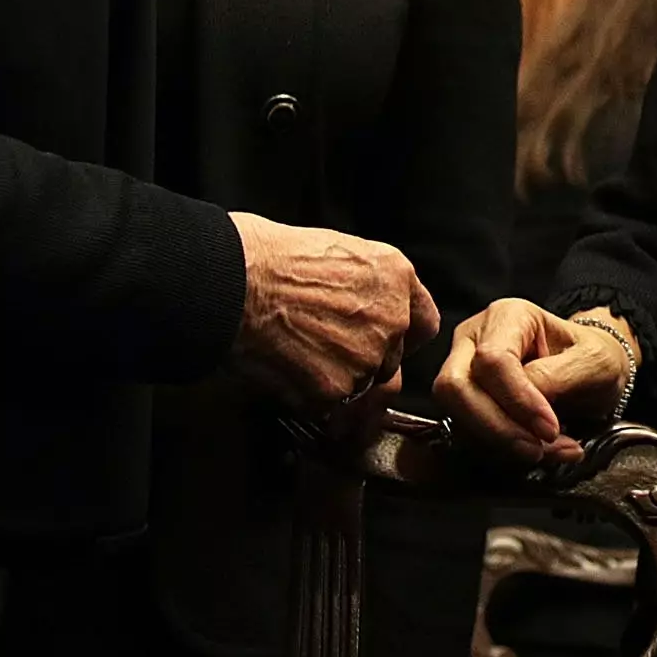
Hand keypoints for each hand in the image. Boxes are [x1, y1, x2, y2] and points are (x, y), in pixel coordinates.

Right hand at [227, 212, 437, 411]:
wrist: (233, 280)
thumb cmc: (270, 257)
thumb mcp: (338, 250)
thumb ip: (367, 284)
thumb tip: (363, 307)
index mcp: (396, 278)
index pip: (423, 324)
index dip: (400, 337)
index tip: (381, 342)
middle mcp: (393, 320)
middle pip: (390, 362)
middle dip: (361, 364)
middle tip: (319, 352)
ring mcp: (367, 358)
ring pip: (360, 388)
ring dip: (334, 383)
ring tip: (295, 358)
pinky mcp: (336, 389)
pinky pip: (329, 406)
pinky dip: (307, 399)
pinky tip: (284, 371)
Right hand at [433, 298, 634, 463]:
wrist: (591, 371)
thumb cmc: (592, 358)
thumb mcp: (593, 361)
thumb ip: (557, 377)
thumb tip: (527, 404)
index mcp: (508, 316)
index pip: (492, 360)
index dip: (518, 400)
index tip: (549, 429)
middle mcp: (475, 339)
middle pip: (456, 388)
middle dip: (498, 428)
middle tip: (539, 449)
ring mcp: (464, 371)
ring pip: (457, 416)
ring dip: (503, 445)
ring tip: (552, 450)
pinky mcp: (465, 404)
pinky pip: (468, 435)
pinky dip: (503, 452)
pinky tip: (540, 451)